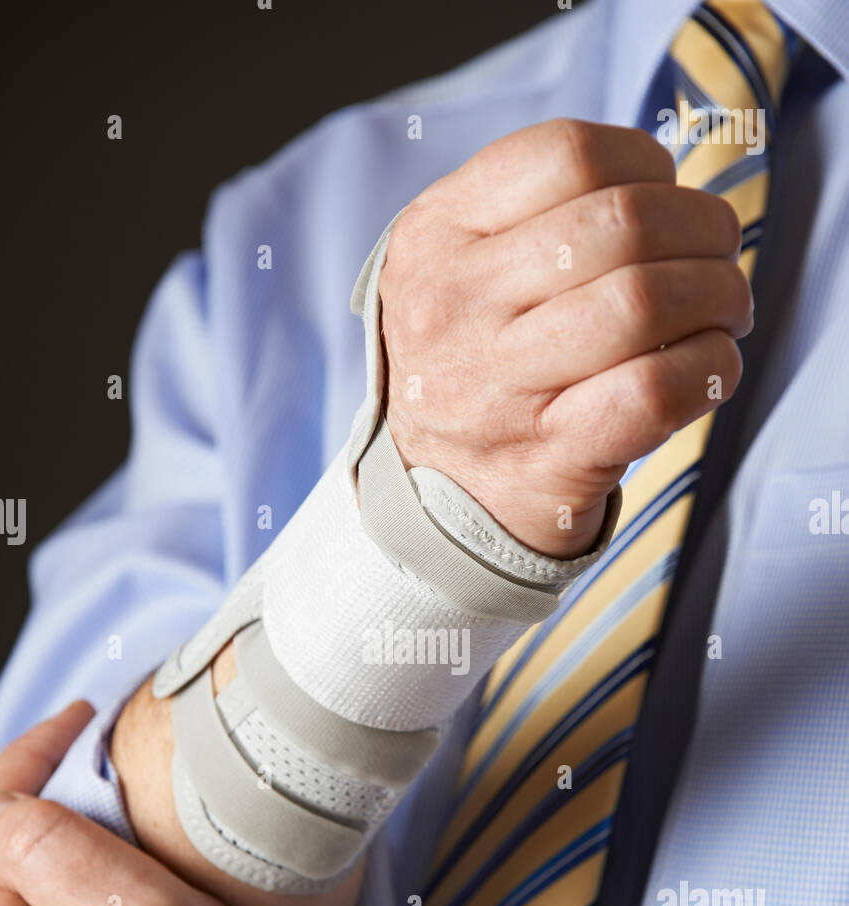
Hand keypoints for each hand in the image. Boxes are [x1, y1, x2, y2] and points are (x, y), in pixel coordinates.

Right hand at [380, 118, 749, 556]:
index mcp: (436, 235)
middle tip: (718, 258)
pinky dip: (710, 367)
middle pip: (624, 222)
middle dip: (704, 231)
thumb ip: (533, 212)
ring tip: (724, 311)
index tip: (665, 200)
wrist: (429, 502)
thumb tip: (665, 184)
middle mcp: (456, 304)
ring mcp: (499, 385)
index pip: (570, 155)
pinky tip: (711, 367)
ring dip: (718, 296)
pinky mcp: (549, 455)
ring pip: (646, 300)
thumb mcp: (458, 270)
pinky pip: (657, 387)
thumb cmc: (472, 369)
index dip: (647, 165)